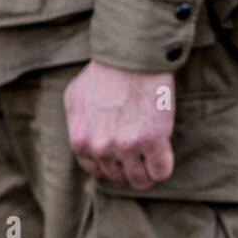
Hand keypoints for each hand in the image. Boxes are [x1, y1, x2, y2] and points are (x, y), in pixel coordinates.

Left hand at [63, 60, 174, 189]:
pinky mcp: (153, 141)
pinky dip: (163, 166)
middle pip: (119, 178)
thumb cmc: (104, 71)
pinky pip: (161, 171)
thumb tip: (84, 140)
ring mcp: (127, 147)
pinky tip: (163, 152)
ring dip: (148, 172)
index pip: (97, 172)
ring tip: (152, 156)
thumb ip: (77, 124)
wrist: (131, 56)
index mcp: (80, 141)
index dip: (112, 165)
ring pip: (140, 180)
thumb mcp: (75, 97)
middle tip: (140, 154)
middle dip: (130, 169)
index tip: (122, 156)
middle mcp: (101, 148)